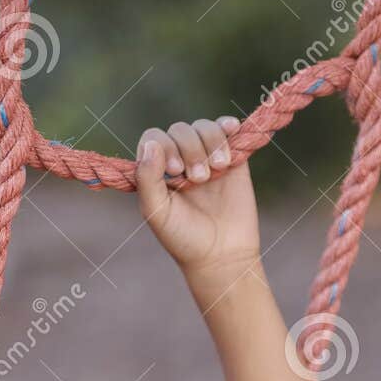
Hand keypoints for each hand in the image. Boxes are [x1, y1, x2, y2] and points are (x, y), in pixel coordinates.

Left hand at [136, 116, 260, 282]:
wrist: (222, 255)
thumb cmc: (184, 238)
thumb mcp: (156, 211)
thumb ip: (147, 178)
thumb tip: (152, 144)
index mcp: (158, 171)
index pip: (154, 138)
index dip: (164, 145)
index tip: (174, 169)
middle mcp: (181, 160)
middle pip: (180, 130)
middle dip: (190, 149)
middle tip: (198, 179)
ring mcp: (207, 158)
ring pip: (204, 128)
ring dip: (210, 143)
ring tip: (217, 170)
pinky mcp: (233, 160)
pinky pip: (228, 130)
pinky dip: (228, 125)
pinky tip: (231, 127)